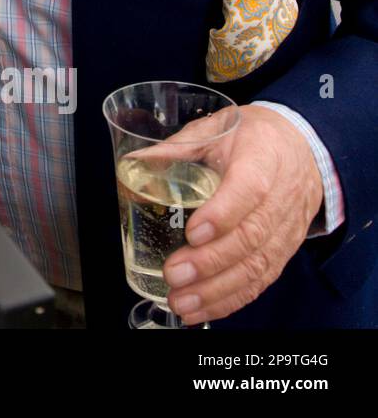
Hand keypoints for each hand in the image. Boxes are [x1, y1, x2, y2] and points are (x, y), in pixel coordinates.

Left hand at [161, 105, 323, 324]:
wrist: (305, 147)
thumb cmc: (255, 137)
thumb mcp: (217, 128)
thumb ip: (177, 146)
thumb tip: (134, 162)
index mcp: (261, 161)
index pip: (247, 191)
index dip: (222, 214)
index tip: (192, 232)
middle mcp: (278, 200)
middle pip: (250, 238)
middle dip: (210, 262)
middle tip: (173, 273)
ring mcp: (284, 230)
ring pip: (257, 266)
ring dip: (217, 290)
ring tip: (182, 302)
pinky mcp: (283, 251)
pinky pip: (261, 280)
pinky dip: (232, 300)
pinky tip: (203, 310)